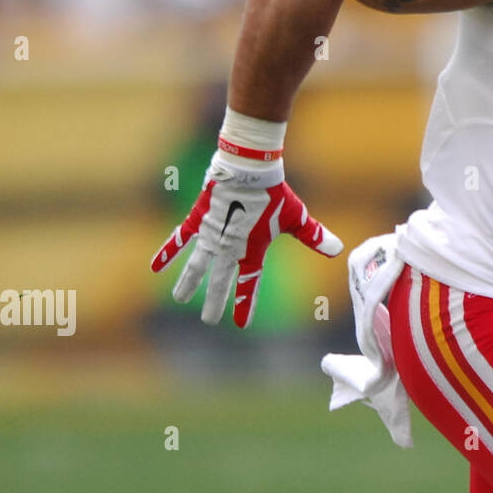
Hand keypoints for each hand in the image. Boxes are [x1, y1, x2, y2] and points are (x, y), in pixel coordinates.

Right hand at [150, 154, 342, 326]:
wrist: (249, 167)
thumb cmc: (274, 192)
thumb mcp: (296, 216)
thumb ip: (314, 235)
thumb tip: (338, 249)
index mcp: (251, 249)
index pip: (248, 283)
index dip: (244, 303)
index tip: (239, 324)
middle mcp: (229, 247)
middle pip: (221, 279)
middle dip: (215, 300)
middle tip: (209, 319)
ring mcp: (211, 234)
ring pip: (197, 264)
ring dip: (189, 282)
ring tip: (180, 299)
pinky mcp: (198, 219)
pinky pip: (179, 239)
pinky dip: (167, 252)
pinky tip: (154, 268)